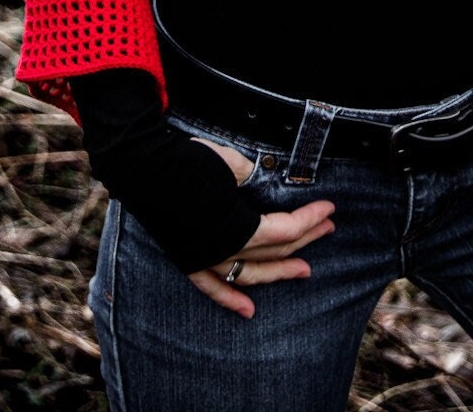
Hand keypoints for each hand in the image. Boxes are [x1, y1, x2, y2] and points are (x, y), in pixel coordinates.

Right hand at [188, 138, 335, 318]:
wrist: (142, 167)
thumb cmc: (188, 160)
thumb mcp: (231, 162)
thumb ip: (256, 178)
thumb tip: (273, 182)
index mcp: (235, 228)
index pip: (284, 230)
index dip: (310, 219)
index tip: (330, 209)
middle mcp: (221, 250)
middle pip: (272, 251)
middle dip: (305, 240)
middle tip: (328, 229)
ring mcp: (202, 258)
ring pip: (248, 275)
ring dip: (278, 273)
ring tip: (304, 271)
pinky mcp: (186, 259)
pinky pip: (210, 287)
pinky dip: (229, 299)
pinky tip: (249, 311)